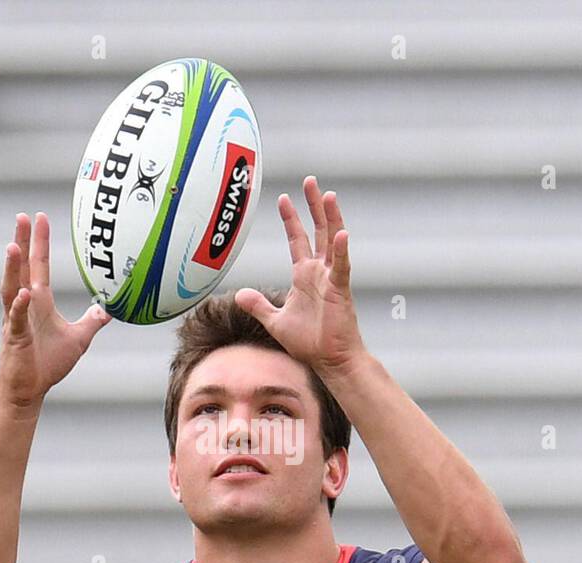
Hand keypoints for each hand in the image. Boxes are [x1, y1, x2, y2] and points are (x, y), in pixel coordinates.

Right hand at [0, 212, 110, 409]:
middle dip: (22, 243)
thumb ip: (92, 321)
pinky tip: (24, 294)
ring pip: (12, 289)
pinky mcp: (15, 339)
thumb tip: (108, 309)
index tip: (39, 217)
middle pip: (22, 268)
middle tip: (22, 216)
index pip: (38, 265)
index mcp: (39, 302)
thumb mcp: (79, 338)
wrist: (28, 390)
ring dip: (12, 268)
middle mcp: (25, 306)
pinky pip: (17, 320)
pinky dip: (20, 307)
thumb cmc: (48, 364)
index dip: (39, 242)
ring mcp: (17, 321)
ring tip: (13, 246)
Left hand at [234, 176, 365, 376]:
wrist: (329, 361)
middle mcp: (319, 272)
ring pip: (332, 242)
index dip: (292, 219)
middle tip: (310, 182)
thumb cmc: (309, 342)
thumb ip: (259, 306)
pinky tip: (341, 234)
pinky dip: (342, 251)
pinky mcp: (340, 291)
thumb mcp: (275, 321)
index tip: (284, 199)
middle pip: (317, 231)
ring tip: (328, 195)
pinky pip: (342, 267)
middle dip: (313, 206)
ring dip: (331, 218)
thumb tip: (239, 294)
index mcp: (304, 276)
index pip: (297, 240)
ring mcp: (332, 279)